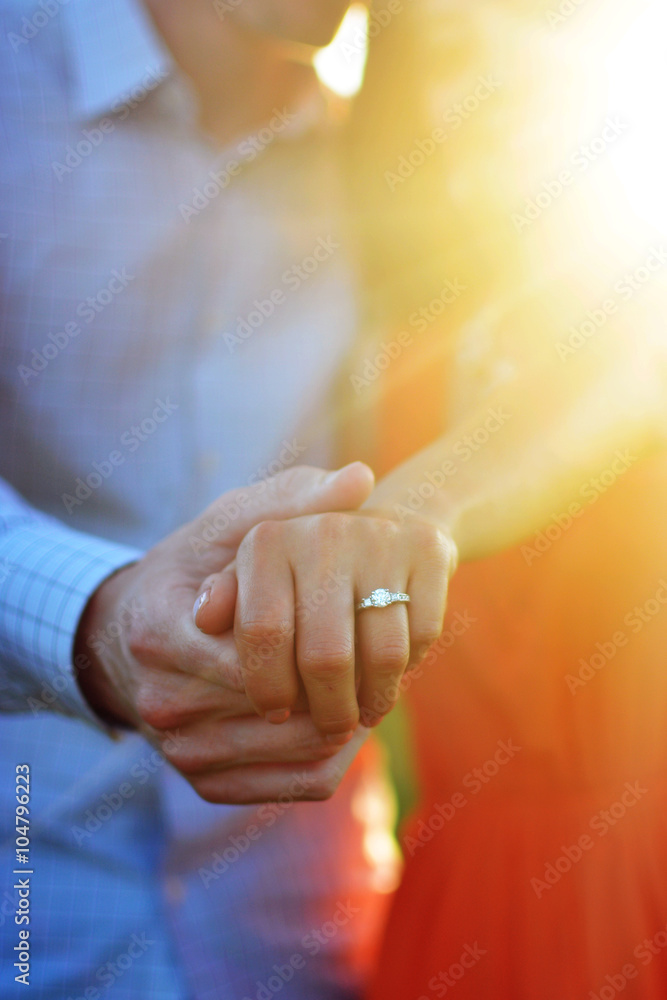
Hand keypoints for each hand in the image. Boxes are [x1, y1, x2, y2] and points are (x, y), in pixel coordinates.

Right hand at [75, 463, 375, 802]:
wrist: (130, 637)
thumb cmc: (191, 571)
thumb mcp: (228, 523)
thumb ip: (289, 501)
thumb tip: (360, 479)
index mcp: (161, 631)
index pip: (263, 646)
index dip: (327, 634)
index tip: (366, 610)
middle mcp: (161, 701)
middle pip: (287, 707)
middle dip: (344, 680)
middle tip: (386, 652)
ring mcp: (178, 751)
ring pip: (298, 750)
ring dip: (349, 718)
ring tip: (374, 681)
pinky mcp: (201, 782)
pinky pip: (291, 784)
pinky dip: (334, 755)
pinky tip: (349, 719)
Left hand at [195, 507, 456, 737]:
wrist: (381, 523)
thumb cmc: (301, 568)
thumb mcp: (253, 576)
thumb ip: (225, 600)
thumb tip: (203, 619)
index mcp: (268, 540)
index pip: (264, 634)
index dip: (270, 686)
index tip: (275, 713)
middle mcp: (323, 532)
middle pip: (326, 655)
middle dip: (326, 709)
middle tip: (328, 731)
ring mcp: (381, 539)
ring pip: (382, 654)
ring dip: (373, 700)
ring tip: (361, 715)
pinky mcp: (429, 550)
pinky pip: (422, 635)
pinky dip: (409, 666)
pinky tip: (391, 677)